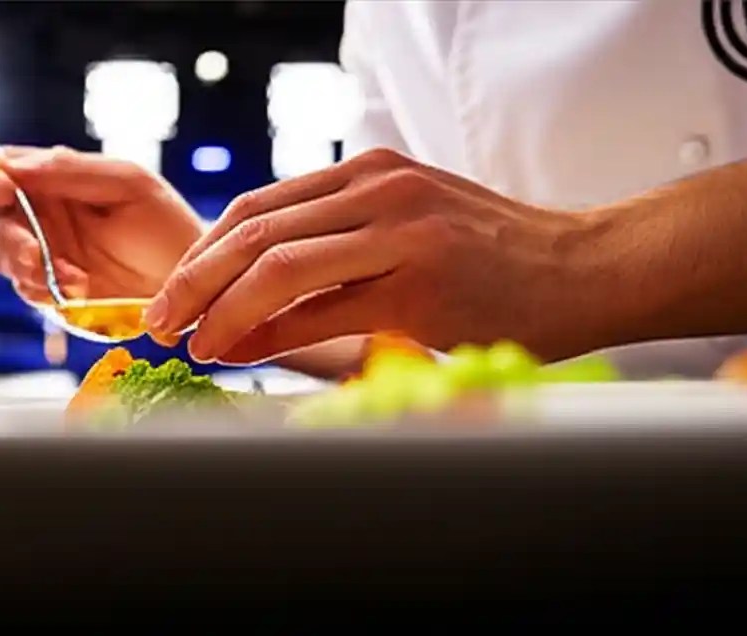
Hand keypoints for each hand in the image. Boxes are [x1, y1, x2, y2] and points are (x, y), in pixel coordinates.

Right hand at [0, 146, 202, 302]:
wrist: (189, 280)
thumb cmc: (165, 224)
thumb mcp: (127, 184)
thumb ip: (71, 170)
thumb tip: (16, 165)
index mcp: (51, 179)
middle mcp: (40, 215)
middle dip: (8, 235)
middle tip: (34, 252)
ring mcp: (43, 255)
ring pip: (1, 257)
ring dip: (26, 266)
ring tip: (69, 276)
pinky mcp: (51, 292)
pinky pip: (26, 290)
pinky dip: (44, 289)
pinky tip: (77, 289)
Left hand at [145, 148, 614, 364]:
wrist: (588, 268)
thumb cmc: (495, 262)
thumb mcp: (407, 232)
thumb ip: (336, 253)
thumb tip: (249, 309)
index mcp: (369, 172)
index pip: (257, 205)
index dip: (202, 251)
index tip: (174, 290)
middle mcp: (378, 190)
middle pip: (252, 228)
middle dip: (191, 279)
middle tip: (157, 320)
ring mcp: (401, 232)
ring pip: (276, 264)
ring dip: (218, 308)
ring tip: (189, 342)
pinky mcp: (421, 285)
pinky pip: (321, 309)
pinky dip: (269, 334)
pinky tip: (240, 352)